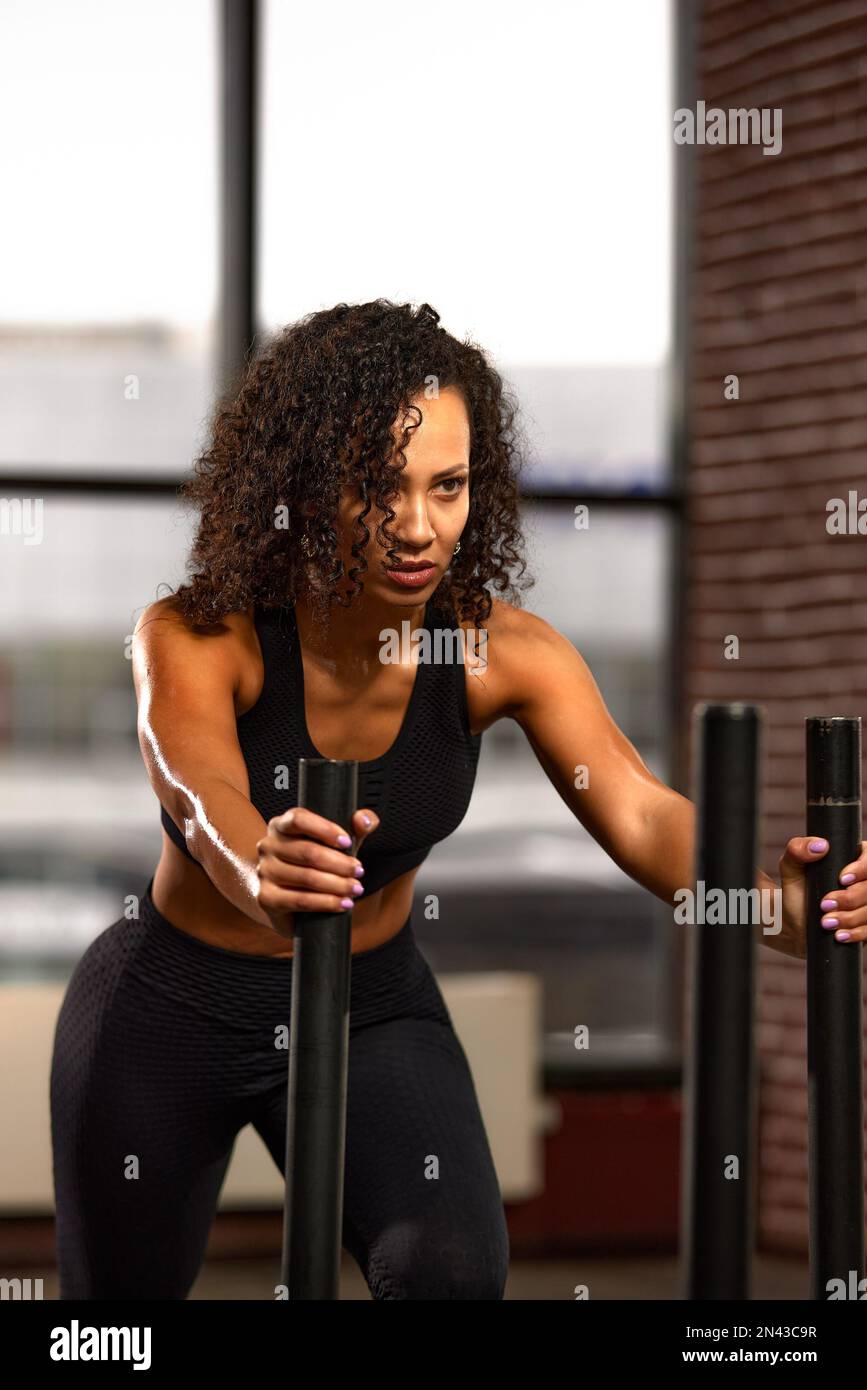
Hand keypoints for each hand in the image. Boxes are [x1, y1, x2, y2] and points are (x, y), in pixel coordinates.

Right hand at [255, 805, 379, 936]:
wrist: (287, 897)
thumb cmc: (315, 864)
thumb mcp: (336, 843)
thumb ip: (356, 827)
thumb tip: (362, 820)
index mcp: (281, 825)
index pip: (298, 819)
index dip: (325, 829)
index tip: (347, 841)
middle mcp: (268, 845)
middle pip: (308, 852)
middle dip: (340, 863)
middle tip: (359, 871)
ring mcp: (265, 872)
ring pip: (307, 877)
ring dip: (337, 885)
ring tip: (355, 888)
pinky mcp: (267, 897)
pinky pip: (301, 900)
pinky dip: (326, 903)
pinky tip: (343, 903)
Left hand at [779, 837, 866, 955]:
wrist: (796, 924)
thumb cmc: (797, 892)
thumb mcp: (791, 868)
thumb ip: (798, 849)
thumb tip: (820, 846)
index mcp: (854, 859)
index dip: (862, 868)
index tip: (842, 879)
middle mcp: (866, 881)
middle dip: (851, 898)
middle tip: (825, 905)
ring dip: (851, 918)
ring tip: (826, 922)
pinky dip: (856, 933)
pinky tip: (839, 935)